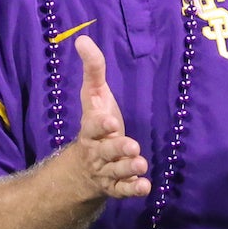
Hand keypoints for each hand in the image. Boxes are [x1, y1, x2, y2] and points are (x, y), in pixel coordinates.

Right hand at [63, 35, 147, 200]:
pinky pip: (122, 190)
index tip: (109, 120)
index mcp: (91, 129)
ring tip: (141, 163)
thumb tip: (82, 38)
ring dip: (127, 168)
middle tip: (133, 147)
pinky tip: (145, 187)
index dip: (99, 124)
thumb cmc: (96, 124)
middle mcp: (97, 151)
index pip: (92, 126)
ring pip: (115, 171)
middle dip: (118, 149)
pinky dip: (132, 189)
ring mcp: (106, 170)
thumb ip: (93, 70)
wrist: (85, 166)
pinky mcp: (116, 185)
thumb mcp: (94, 96)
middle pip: (106, 151)